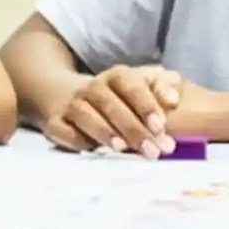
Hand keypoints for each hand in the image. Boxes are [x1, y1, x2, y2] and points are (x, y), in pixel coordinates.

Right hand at [45, 64, 181, 157]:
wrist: (66, 95)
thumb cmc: (117, 96)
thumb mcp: (142, 86)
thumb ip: (162, 88)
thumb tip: (173, 101)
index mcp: (117, 76)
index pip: (131, 84)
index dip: (146, 104)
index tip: (161, 126)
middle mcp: (93, 87)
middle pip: (112, 104)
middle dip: (134, 128)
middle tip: (153, 150)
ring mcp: (72, 104)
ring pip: (87, 115)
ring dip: (106, 132)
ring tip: (123, 149)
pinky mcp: (55, 122)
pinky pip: (65, 131)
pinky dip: (78, 140)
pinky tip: (93, 151)